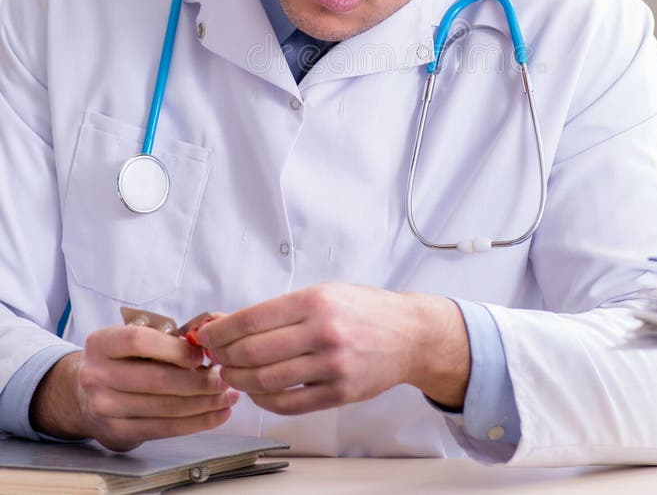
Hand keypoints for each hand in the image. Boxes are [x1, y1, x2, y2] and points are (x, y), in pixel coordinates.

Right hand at [31, 325, 238, 450]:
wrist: (84, 392)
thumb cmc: (123, 357)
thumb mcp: (133, 335)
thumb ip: (165, 336)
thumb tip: (208, 344)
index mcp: (102, 343)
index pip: (138, 341)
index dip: (173, 348)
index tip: (201, 355)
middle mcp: (97, 376)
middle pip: (156, 380)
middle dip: (199, 381)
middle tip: (226, 378)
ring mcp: (105, 407)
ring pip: (164, 408)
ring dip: (204, 403)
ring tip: (228, 396)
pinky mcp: (117, 433)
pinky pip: (164, 429)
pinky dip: (196, 422)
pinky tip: (217, 414)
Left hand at [196, 282, 470, 415]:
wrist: (409, 333)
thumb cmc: (364, 310)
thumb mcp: (324, 293)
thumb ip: (281, 310)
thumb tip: (230, 322)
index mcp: (315, 301)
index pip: (252, 319)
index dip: (221, 331)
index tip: (207, 335)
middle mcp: (323, 332)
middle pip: (253, 352)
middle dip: (224, 357)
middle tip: (216, 357)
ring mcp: (332, 366)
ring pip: (266, 381)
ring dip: (240, 380)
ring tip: (232, 374)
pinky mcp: (339, 393)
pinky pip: (288, 404)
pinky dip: (264, 401)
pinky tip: (258, 392)